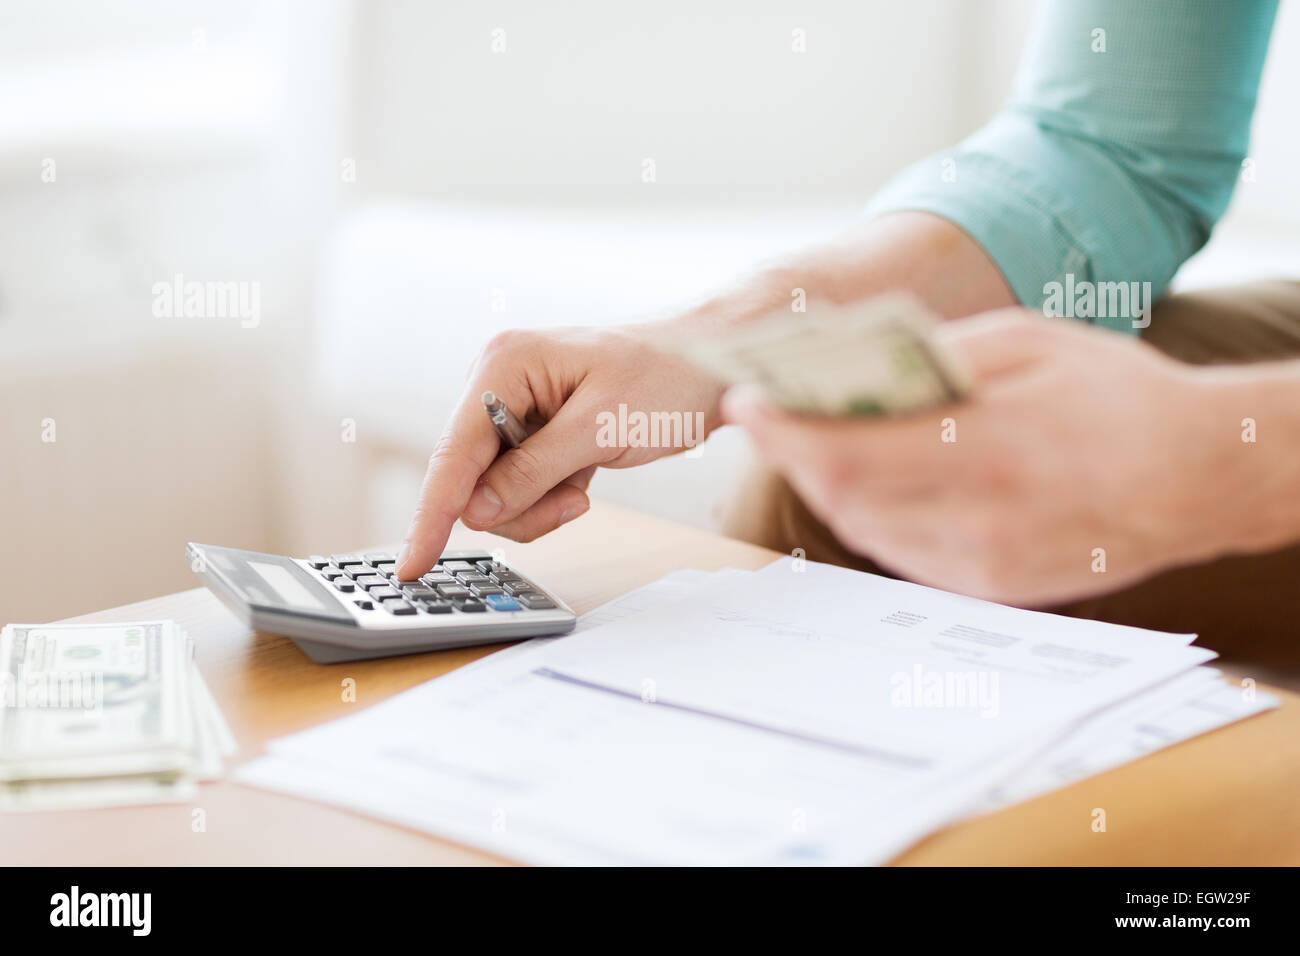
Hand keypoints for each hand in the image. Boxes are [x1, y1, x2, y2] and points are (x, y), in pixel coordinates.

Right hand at [396, 324, 723, 578]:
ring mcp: (511, 409)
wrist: (709, 366)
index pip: (452, 452)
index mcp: (503, 363)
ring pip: (493, 492)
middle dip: (518, 505)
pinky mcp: (529, 433)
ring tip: (585, 483)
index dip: (432, 513)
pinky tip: (583, 476)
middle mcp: (496, 382)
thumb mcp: (603, 426)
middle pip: (469, 478)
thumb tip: (477, 510)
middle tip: (575, 500)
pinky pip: (517, 487)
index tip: (412, 563)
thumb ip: (535, 469)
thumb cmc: (666, 378)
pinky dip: (548, 497)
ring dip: (538, 504)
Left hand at [722, 309, 1259, 606]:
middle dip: (797, 456)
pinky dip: (874, 515)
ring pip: (867, 531)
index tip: (747, 405)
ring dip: (830, 487)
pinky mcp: (993, 590)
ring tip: (815, 444)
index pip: (845, 454)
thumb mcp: (1027, 345)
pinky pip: (904, 554)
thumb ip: (935, 357)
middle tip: (774, 419)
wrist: (1202, 476)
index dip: (783, 433)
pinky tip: (873, 481)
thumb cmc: (1119, 397)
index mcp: (986, 451)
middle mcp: (979, 522)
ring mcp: (985, 566)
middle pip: (843, 499)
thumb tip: (853, 364)